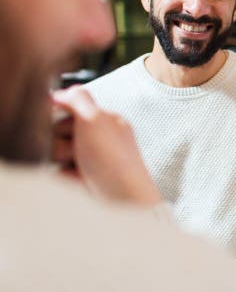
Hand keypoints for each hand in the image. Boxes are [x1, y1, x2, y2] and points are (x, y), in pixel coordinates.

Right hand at [51, 87, 160, 205]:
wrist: (123, 200)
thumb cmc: (113, 159)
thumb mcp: (96, 120)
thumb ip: (79, 99)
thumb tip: (63, 92)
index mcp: (106, 120)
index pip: (72, 106)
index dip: (62, 112)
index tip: (64, 120)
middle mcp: (99, 138)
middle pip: (59, 129)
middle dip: (62, 138)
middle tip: (80, 148)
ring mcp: (91, 159)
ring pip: (56, 151)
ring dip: (64, 158)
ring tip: (83, 167)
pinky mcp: (83, 179)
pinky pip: (59, 171)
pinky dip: (66, 176)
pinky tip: (81, 180)